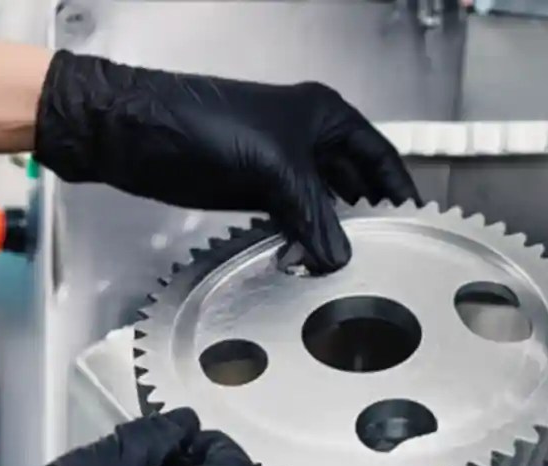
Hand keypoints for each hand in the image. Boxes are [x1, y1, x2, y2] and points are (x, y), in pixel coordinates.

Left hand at [34, 51, 419, 274]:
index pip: (379, 159)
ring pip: (318, 212)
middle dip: (362, 223)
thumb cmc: (196, 122)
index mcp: (323, 117)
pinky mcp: (249, 193)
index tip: (415, 226)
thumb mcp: (272, 167)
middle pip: (351, 189)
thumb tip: (338, 255)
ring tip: (334, 268)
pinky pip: (287, 224)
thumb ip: (312, 213)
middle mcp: (304, 140)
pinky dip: (295, 244)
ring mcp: (276, 169)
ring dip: (325, 240)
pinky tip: (298, 262)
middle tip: (376, 258)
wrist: (131, 135)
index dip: (399, 193)